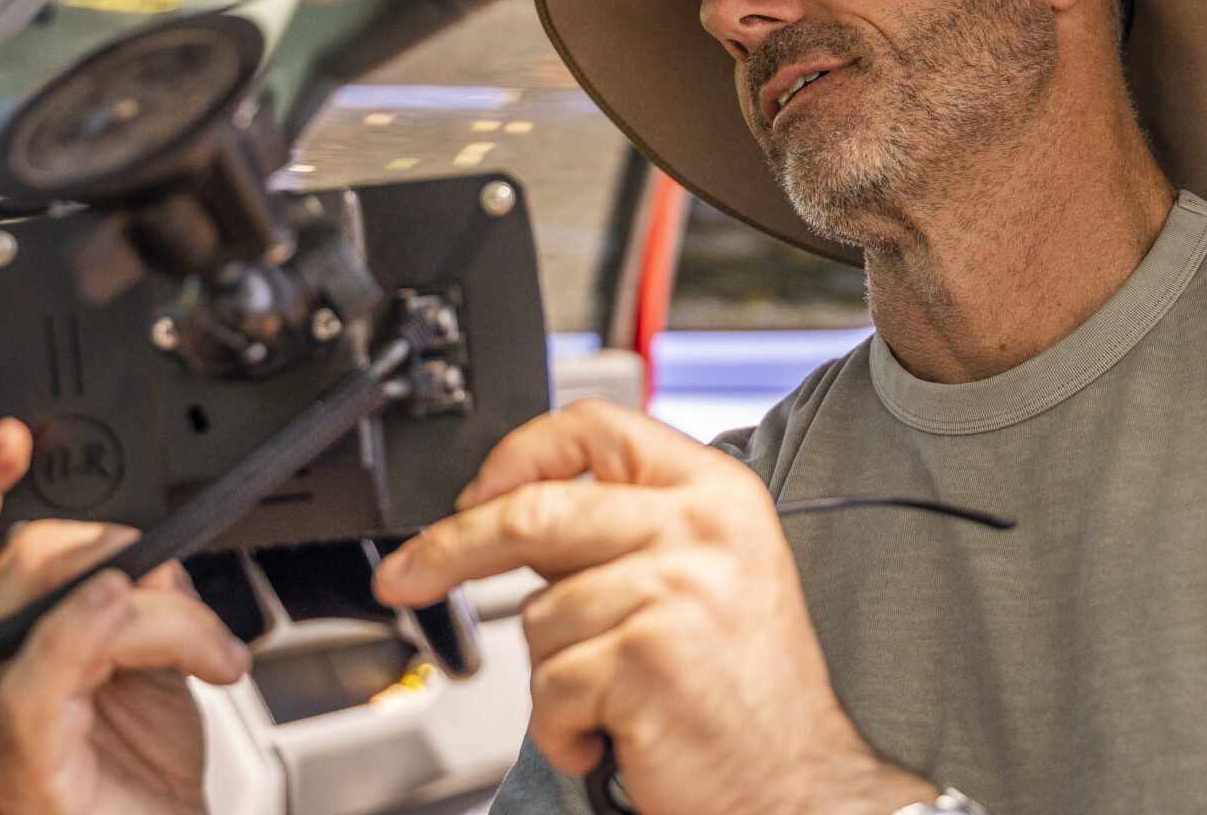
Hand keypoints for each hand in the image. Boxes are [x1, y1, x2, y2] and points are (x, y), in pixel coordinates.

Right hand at [0, 419, 251, 814]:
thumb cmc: (146, 764)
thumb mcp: (158, 645)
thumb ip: (141, 582)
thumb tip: (150, 541)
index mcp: (5, 629)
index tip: (15, 436)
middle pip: (21, 554)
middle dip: (115, 544)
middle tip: (179, 586)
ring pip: (47, 602)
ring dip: (153, 606)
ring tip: (207, 648)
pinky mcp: (23, 765)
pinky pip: (38, 677)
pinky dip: (82, 630)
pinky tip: (117, 611)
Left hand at [374, 400, 935, 814]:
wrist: (799, 787)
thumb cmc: (745, 693)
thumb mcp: (708, 573)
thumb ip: (629, 528)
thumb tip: (509, 513)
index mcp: (716, 491)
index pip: (596, 427)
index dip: (520, 452)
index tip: (473, 492)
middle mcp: (702, 527)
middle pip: (536, 509)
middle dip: (451, 548)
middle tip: (408, 574)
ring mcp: (676, 589)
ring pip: (539, 615)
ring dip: (554, 676)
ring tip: (612, 700)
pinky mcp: (646, 658)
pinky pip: (550, 686)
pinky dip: (563, 728)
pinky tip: (614, 734)